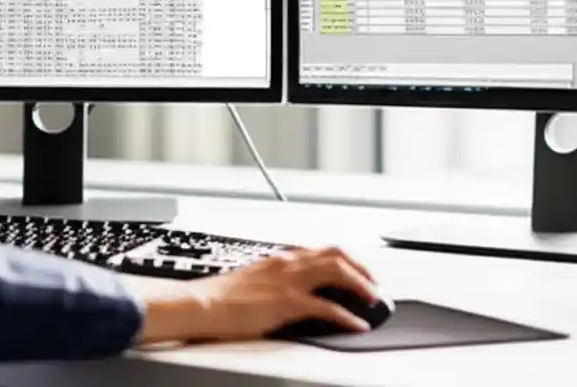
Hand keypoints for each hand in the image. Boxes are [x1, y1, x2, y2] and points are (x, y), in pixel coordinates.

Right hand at [129, 246, 379, 344]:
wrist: (202, 304)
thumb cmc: (221, 296)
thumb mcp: (254, 280)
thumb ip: (277, 280)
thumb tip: (293, 290)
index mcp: (281, 258)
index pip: (324, 250)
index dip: (348, 260)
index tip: (360, 272)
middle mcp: (288, 264)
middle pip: (337, 254)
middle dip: (362, 268)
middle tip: (374, 285)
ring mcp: (289, 282)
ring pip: (338, 272)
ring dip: (361, 285)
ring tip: (373, 299)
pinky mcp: (286, 303)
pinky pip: (326, 307)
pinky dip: (347, 317)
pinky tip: (356, 325)